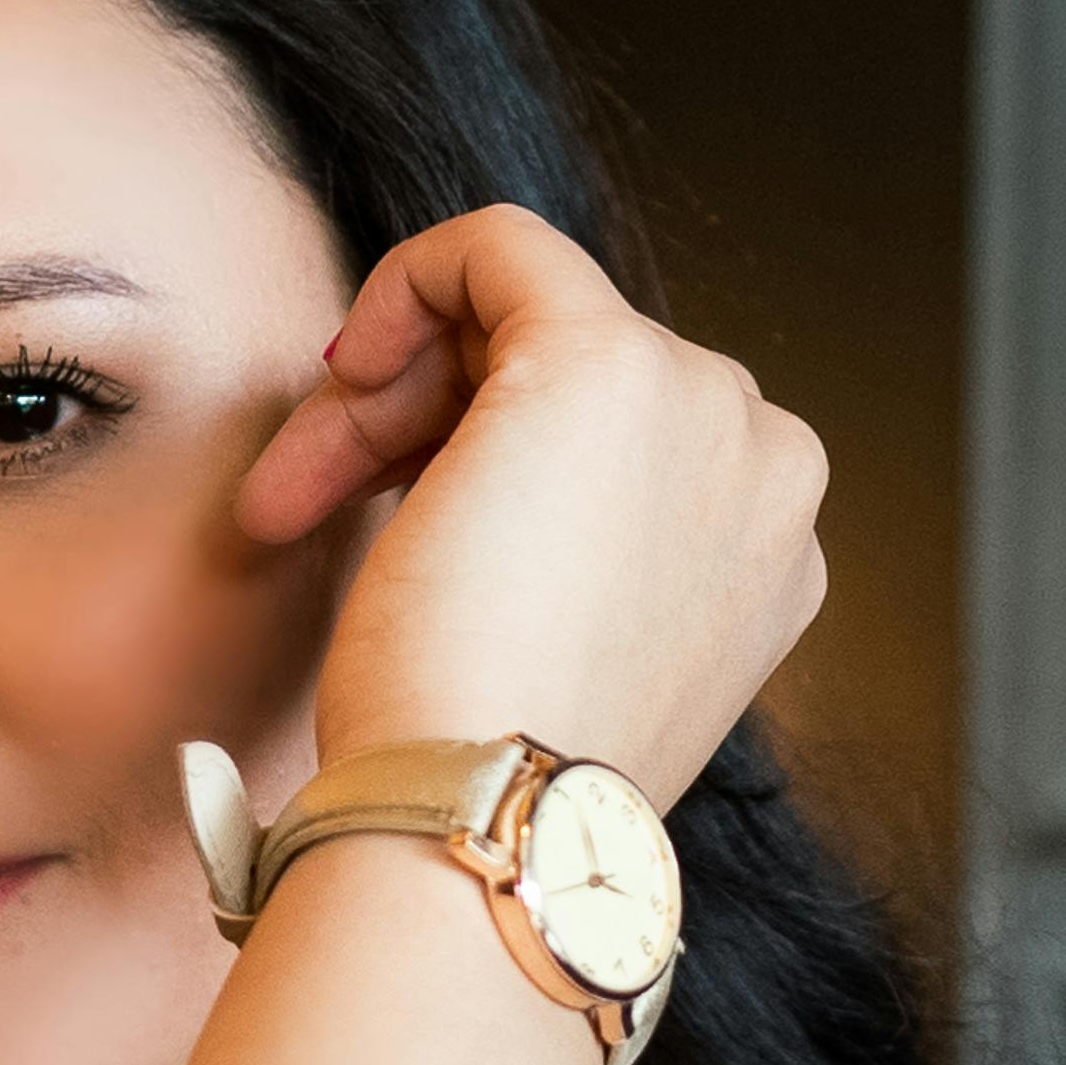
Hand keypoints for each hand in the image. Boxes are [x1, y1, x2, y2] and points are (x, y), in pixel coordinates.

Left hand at [239, 207, 828, 803]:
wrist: (482, 819)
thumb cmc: (488, 773)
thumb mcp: (564, 650)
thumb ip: (576, 552)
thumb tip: (486, 482)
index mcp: (766, 546)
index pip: (618, 440)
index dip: (478, 457)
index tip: (383, 516)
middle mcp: (764, 465)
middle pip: (569, 375)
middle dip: (419, 422)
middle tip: (310, 503)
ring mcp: (700, 406)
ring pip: (522, 322)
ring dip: (391, 394)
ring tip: (299, 493)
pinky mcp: (604, 358)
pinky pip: (498, 244)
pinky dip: (410, 284)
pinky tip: (345, 367)